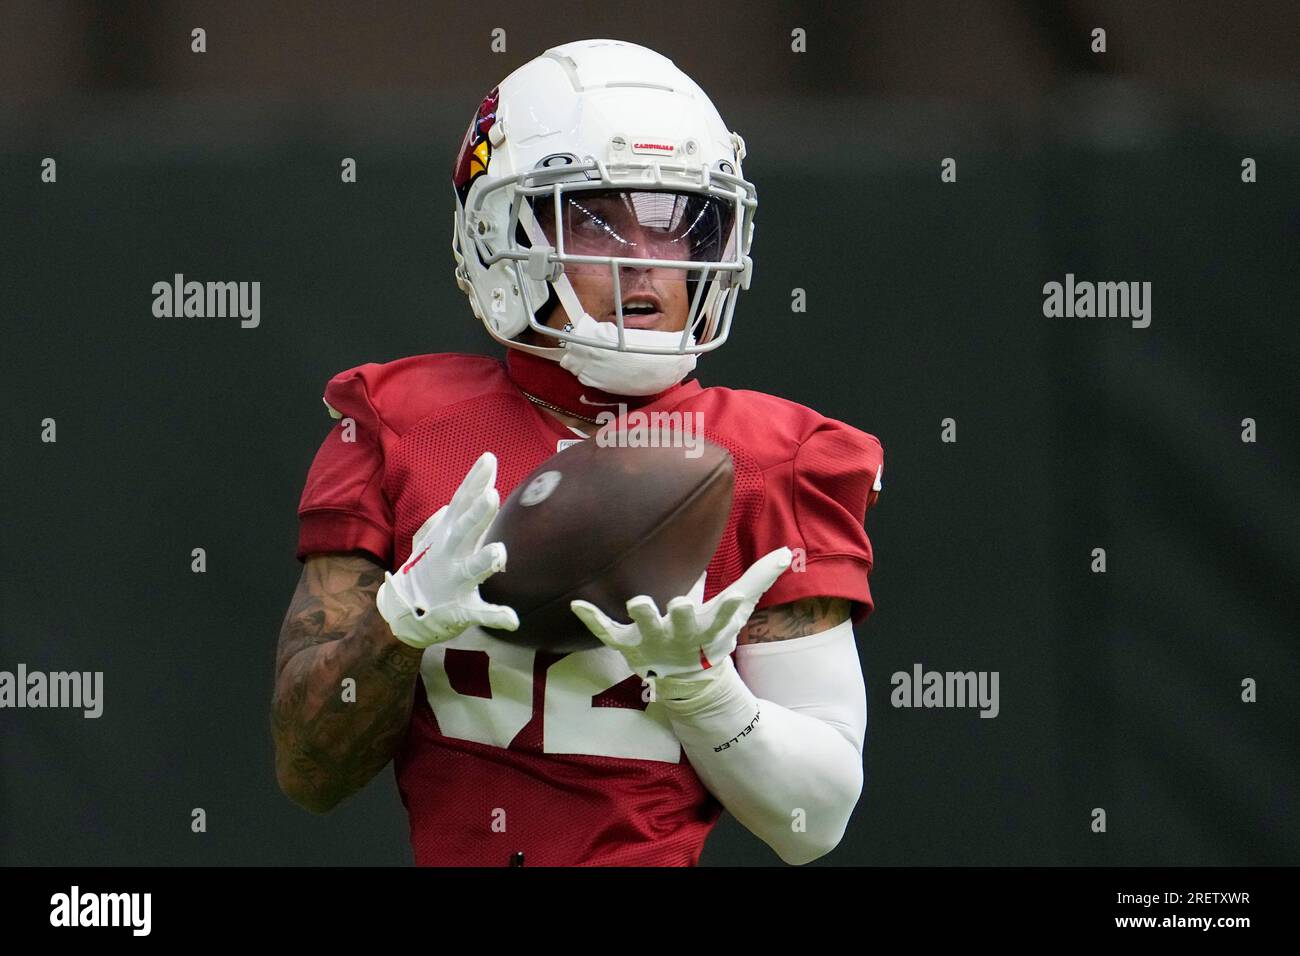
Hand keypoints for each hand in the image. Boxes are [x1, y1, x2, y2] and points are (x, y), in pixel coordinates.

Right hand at [377, 452, 518, 648]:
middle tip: (492, 495)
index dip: (475, 480)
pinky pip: (480, 612)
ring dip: (484, 561)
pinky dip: (496, 616)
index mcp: (448, 533)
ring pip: (471, 569)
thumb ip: (461, 508)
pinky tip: (512, 619)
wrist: (408, 609)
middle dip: (477, 514)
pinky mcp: (462, 607)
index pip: (462, 502)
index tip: (489, 459)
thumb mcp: (441, 532)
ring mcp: (455, 580)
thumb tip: (481, 484)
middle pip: (465, 530)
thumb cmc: (433, 563)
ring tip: (499, 552)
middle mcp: (450, 553)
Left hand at [570, 548, 792, 685]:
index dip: (732, 608)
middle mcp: (680, 634)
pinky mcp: (626, 644)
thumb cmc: (711, 635)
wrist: (685, 679)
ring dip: (642, 615)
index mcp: (708, 626)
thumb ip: (758, 579)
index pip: (725, 616)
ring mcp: (652, 640)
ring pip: (645, 627)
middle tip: (680, 604)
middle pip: (683, 623)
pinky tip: (577, 604)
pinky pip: (607, 632)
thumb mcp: (737, 611)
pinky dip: (593, 620)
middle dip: (682, 614)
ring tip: (638, 601)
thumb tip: (787, 552)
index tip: (737, 598)